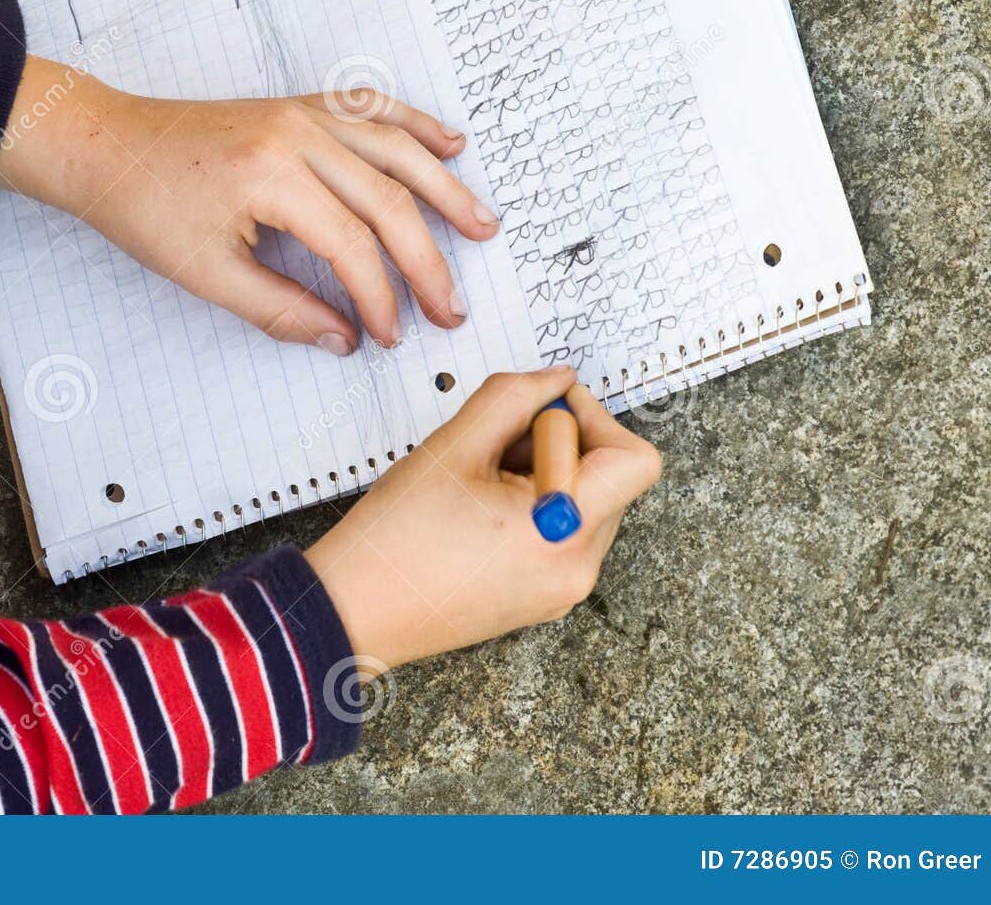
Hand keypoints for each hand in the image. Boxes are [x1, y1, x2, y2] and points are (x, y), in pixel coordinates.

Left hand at [0, 57, 497, 352]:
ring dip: (444, 189)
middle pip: (388, 198)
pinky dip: (413, 125)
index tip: (390, 336)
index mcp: (271, 176)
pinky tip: (449, 143)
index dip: (381, 297)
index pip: (353, 245)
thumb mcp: (205, 272)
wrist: (104, 145)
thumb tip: (342, 339)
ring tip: (483, 226)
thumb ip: (280, 309)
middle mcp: (297, 134)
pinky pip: (370, 109)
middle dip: (427, 260)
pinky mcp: (297, 106)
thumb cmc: (143, 206)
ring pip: (394, 148)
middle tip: (452, 308)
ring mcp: (301, 113)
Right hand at [304, 368, 661, 672]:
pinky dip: (533, 507)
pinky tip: (477, 510)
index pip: (636, 460)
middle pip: (609, 479)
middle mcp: (578, 569)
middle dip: (559, 445)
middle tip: (493, 446)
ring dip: (544, 475)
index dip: (595, 419)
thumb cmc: (397, 537)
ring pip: (584, 504)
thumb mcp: (455, 446)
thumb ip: (513, 398)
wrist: (354, 610)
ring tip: (478, 482)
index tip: (543, 411)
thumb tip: (556, 380)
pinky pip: (561, 534)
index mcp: (567, 532)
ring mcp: (561, 590)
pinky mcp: (540, 598)